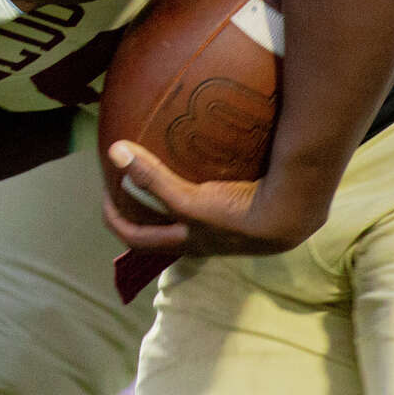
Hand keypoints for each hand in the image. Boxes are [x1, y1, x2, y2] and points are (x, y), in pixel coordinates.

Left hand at [103, 140, 324, 257]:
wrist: (289, 216)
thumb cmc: (235, 216)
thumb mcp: (188, 201)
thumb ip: (152, 178)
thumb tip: (114, 151)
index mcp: (181, 243)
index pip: (134, 238)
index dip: (114, 218)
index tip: (105, 193)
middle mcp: (197, 239)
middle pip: (157, 228)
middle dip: (140, 208)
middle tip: (129, 180)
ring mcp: (219, 226)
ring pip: (183, 213)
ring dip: (169, 194)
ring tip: (162, 167)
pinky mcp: (237, 208)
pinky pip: (207, 195)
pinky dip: (196, 180)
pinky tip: (200, 160)